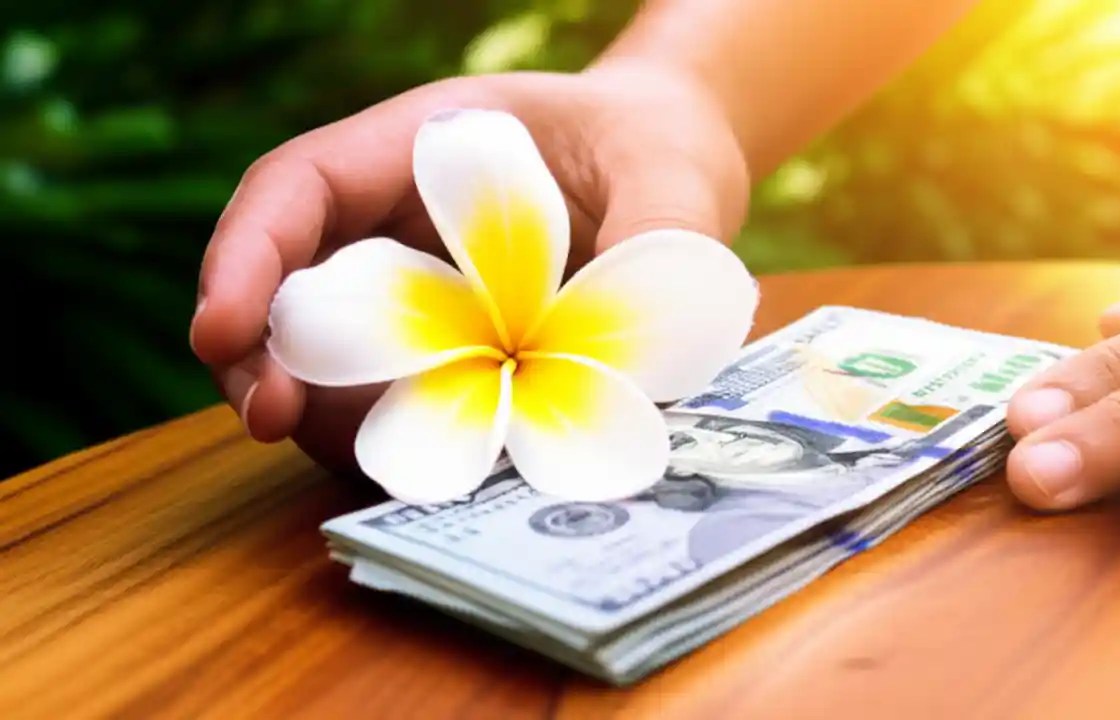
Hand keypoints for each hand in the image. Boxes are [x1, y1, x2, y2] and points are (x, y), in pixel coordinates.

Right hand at [190, 63, 748, 471]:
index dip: (246, 256)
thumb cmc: (656, 143)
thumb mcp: (671, 171)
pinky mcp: (451, 359)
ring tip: (386, 460)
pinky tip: (445, 468)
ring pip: (335, 363)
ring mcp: (419, 297)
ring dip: (332, 419)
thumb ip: (656, 239)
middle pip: (290, 289)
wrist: (674, 173)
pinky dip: (405, 442)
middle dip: (264, 359)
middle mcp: (399, 225)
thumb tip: (630, 357)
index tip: (221, 329)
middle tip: (273, 423)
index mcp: (422, 147)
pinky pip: (401, 405)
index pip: (300, 188)